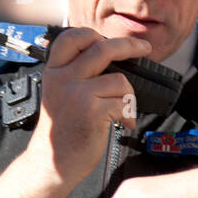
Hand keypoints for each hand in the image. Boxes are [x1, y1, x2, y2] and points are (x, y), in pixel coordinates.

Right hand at [28, 28, 151, 182]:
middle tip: (144, 48)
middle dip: (130, 46)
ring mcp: (77, 93)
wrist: (52, 162)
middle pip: (103, 49)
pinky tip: (122, 124)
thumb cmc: (61, 131)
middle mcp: (63, 78)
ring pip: (119, 80)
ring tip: (122, 110)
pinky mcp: (91, 111)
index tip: (108, 38)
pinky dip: (128, 114)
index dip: (93, 34)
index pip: (72, 38)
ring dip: (128, 96)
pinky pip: (123, 102)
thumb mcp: (59, 94)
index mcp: (54, 71)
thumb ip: (76, 74)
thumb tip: (112, 59)